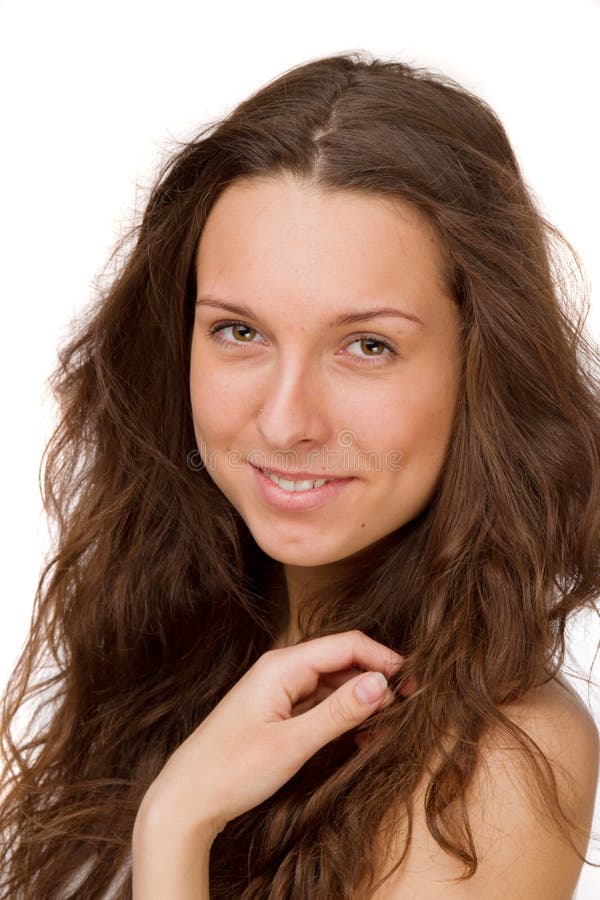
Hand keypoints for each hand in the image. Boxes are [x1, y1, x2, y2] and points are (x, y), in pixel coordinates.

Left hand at [139, 630, 411, 839]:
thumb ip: (338, 712)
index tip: (415, 681)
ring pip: (333, 683)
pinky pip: (319, 702)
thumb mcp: (292, 743)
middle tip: (409, 707)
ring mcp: (278, 689)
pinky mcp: (277, 710)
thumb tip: (382, 684)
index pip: (347, 645)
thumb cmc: (231, 769)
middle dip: (376, 680)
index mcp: (282, 665)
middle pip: (342, 661)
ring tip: (389, 725)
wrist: (186, 798)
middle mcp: (281, 669)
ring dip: (361, 700)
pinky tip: (361, 735)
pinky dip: (342, 715)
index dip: (384, 659)